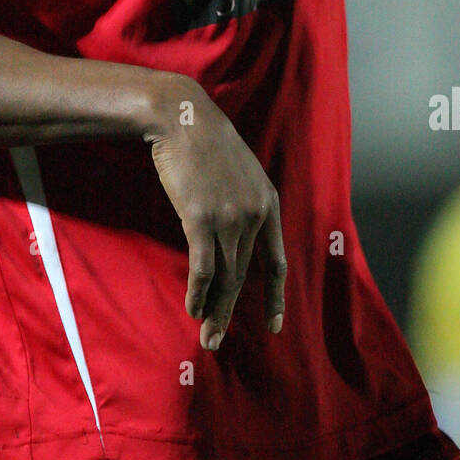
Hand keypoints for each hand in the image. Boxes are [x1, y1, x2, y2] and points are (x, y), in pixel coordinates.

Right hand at [144, 75, 285, 349]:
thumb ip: (244, 204)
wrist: (183, 117)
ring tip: (206, 335)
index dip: (276, 297)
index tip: (274, 325)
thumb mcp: (239, 173)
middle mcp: (255, 215)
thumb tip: (235, 238)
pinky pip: (203, 268)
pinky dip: (198, 293)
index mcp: (269, 203)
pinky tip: (192, 308)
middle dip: (230, 312)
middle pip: (244, 277)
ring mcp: (229, 218)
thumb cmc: (205, 142)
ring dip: (213, 310)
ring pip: (224, 277)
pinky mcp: (201, 219)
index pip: (276, 262)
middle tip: (218, 341)